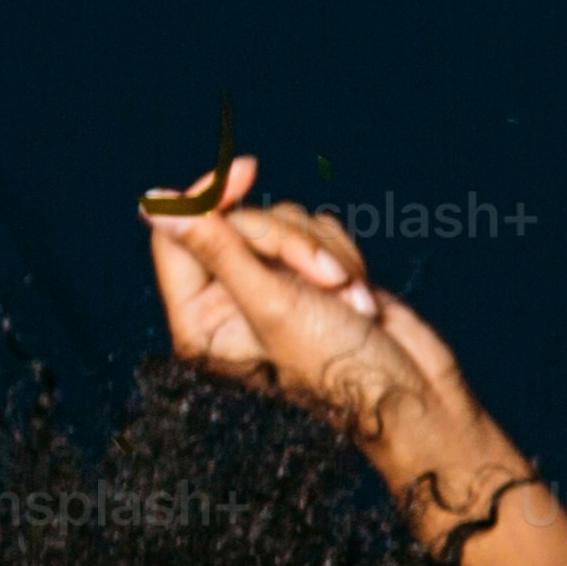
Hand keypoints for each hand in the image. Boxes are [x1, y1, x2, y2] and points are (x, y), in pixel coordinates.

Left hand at [145, 152, 510, 517]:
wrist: (413, 393)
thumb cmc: (339, 370)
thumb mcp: (272, 304)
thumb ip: (215, 248)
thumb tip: (153, 202)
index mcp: (201, 318)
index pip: (179, 233)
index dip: (210, 198)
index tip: (247, 172)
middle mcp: (230, 299)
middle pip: (241, 223)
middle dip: (293, 244)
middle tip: (327, 281)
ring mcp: (274, 286)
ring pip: (284, 223)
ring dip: (325, 253)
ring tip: (351, 299)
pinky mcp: (313, 277)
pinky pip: (317, 231)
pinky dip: (344, 254)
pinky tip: (361, 296)